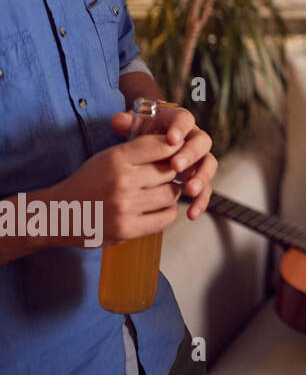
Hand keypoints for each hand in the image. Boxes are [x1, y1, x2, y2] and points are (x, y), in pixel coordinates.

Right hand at [50, 117, 185, 245]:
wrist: (58, 214)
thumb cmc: (88, 182)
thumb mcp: (107, 158)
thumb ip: (139, 150)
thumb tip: (178, 144)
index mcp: (116, 158)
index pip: (163, 145)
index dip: (174, 148)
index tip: (175, 152)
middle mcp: (121, 181)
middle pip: (171, 170)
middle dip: (172, 171)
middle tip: (164, 175)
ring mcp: (124, 207)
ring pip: (172, 194)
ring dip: (170, 192)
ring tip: (158, 192)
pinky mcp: (126, 230)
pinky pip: (166, 217)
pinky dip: (167, 212)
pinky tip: (157, 209)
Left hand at [125, 105, 217, 219]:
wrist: (141, 159)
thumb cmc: (137, 142)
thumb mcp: (131, 132)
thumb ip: (127, 124)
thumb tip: (118, 120)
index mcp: (177, 123)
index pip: (184, 119)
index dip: (180, 128)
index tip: (171, 139)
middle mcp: (192, 139)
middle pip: (202, 142)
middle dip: (190, 154)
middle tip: (176, 166)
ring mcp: (198, 160)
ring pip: (208, 165)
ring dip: (201, 177)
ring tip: (189, 189)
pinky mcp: (197, 178)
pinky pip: (205, 189)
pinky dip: (201, 201)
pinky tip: (192, 213)